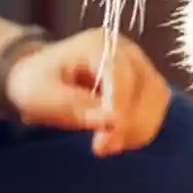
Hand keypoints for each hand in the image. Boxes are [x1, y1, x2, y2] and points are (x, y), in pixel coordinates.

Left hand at [4, 28, 171, 156]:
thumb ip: (73, 106)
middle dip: (128, 124)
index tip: (103, 142)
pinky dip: (142, 129)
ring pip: (157, 99)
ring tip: (107, 146)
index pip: (121, 74)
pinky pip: (156, 108)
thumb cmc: (36, 83)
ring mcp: (139, 65)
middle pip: (146, 87)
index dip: (118, 108)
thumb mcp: (41, 95)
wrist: (39, 78)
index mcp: (99, 44)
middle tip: (100, 148)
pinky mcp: (145, 84)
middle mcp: (126, 50)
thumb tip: (109, 122)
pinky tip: (118, 140)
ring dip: (138, 129)